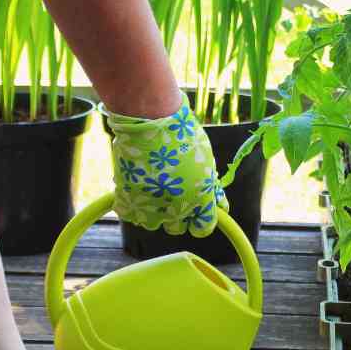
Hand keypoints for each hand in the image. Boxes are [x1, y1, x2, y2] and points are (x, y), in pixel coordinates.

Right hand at [104, 94, 227, 236]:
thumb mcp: (206, 161)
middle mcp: (177, 210)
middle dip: (177, 213)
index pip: (203, 228)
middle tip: (172, 189)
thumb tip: (222, 206)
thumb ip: (213, 188)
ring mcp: (150, 208)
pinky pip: (133, 214)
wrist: (150, 120)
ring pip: (153, 223)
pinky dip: (135, 204)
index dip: (201, 219)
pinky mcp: (128, 202)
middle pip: (177, 227)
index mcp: (200, 201)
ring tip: (153, 185)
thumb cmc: (181, 136)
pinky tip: (138, 185)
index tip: (197, 207)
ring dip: (154, 210)